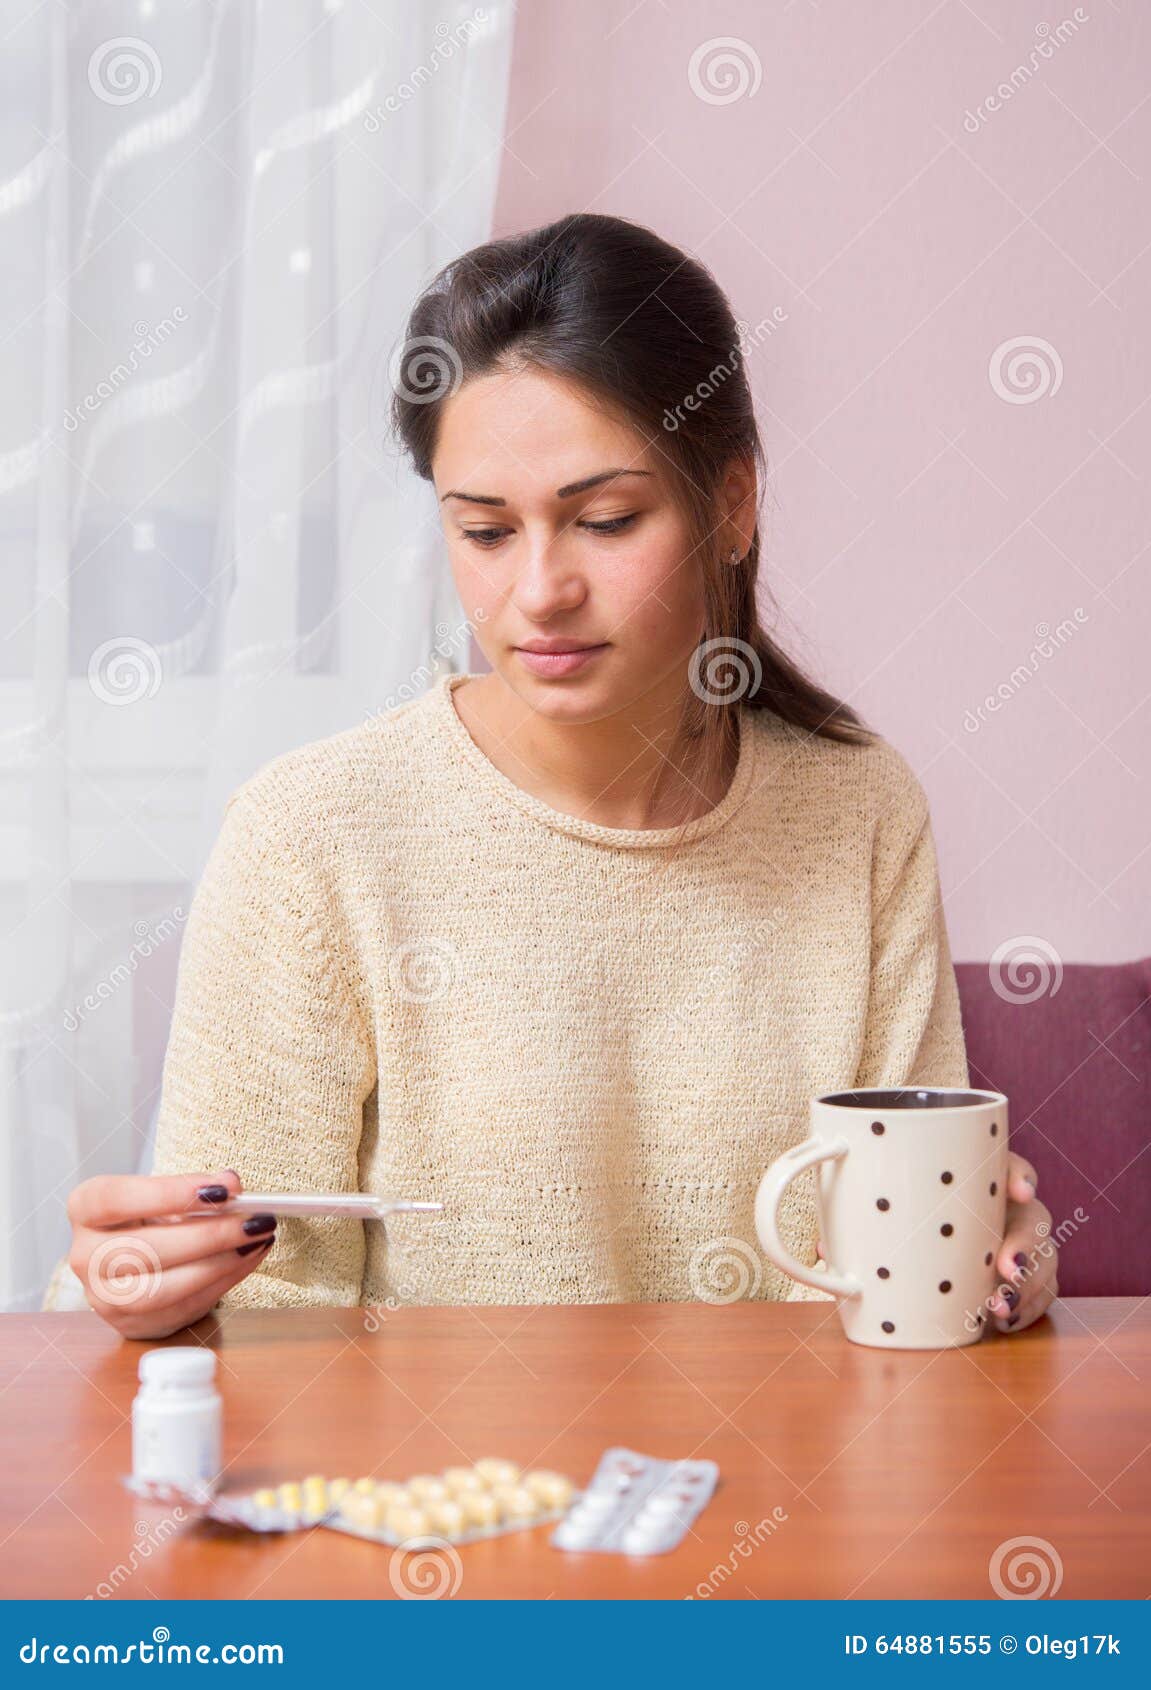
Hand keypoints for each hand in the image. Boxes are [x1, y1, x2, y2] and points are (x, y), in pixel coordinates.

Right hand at [68, 1170, 274, 1339]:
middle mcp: (85, 1255)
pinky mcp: (131, 1324)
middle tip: (253, 1220)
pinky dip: (223, 1282)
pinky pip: (181, 1308)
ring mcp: (103, 1296)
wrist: (135, 1265)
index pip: (116, 1199)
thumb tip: (231, 1183)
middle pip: (145, 1249)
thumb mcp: (167, 1195)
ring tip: (255, 1240)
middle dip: (210, 1234)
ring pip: (161, 1288)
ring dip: (219, 1264)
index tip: (222, 1190)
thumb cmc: (151, 1220)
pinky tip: (248, 1259)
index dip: (170, 1194)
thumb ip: (196, 1188)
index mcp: (86, 1209)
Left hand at [813, 1151, 1058, 1335]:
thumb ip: (856, 1225)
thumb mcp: (874, 1217)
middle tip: (1006, 1267)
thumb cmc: (895, 1226)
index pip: (1006, 1163)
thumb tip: (825, 1247)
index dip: (1017, 1172)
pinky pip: (1043, 1294)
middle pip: (1035, 1216)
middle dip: (1027, 1243)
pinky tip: (1005, 1321)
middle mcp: (1004, 1210)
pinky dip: (1028, 1310)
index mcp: (973, 1180)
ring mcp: (1021, 1245)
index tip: (1017, 1188)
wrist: (911, 1264)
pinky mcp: (1027, 1281)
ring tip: (997, 1308)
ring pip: (1046, 1260)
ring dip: (1028, 1286)